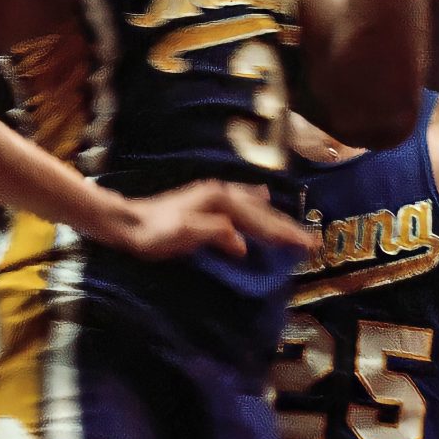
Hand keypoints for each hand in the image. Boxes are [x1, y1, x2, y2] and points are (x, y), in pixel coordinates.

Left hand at [112, 181, 318, 262]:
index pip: (261, 220)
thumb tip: (242, 244)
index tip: (309, 245)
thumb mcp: (182, 235)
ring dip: (275, 219)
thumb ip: (215, 235)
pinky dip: (258, 207)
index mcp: (220, 201)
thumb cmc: (151, 233)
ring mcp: (214, 196)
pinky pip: (243, 204)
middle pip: (263, 212)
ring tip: (295, 228)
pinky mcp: (207, 202)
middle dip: (288, 227)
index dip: (285, 234)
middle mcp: (222, 193)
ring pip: (254, 207)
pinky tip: (261, 200)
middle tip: (313, 243)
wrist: (125, 223)